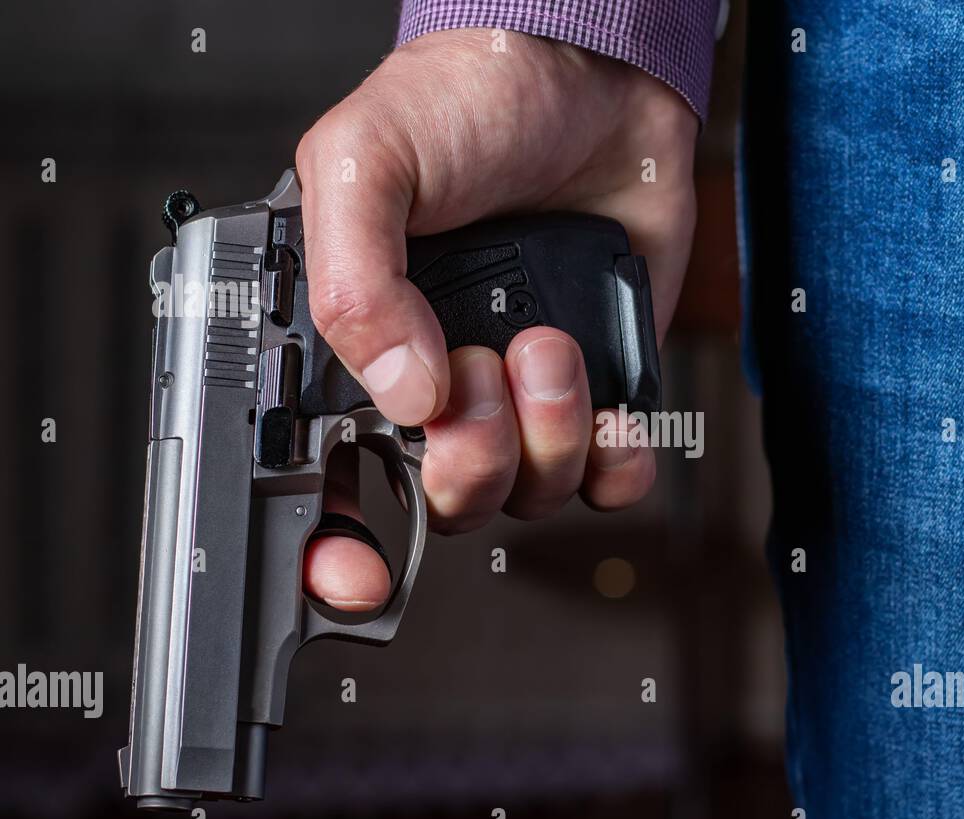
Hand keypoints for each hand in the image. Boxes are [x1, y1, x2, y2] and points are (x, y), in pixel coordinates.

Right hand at [294, 28, 697, 610]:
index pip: (328, 481)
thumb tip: (401, 393)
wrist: (594, 77)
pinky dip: (615, 461)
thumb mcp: (366, 162)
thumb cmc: (470, 104)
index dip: (335, 548)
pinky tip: (611, 410)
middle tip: (481, 375)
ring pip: (531, 493)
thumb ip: (352, 279)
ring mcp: (523, 392)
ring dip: (547, 433)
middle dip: (469, 461)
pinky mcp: (600, 388)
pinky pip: (608, 478)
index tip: (356, 575)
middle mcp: (440, 382)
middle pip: (445, 501)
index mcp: (362, 347)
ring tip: (548, 344)